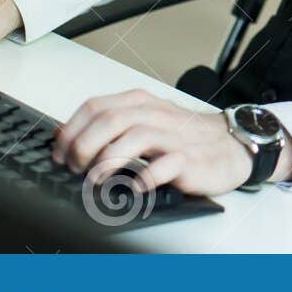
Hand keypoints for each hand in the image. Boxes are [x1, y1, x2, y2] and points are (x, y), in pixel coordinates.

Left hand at [53, 89, 288, 196]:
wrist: (232, 145)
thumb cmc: (185, 137)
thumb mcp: (145, 122)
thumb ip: (109, 125)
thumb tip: (63, 134)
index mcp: (140, 103)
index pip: (95, 106)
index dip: (71, 131)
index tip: (59, 154)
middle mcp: (155, 115)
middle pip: (111, 120)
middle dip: (84, 146)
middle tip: (75, 168)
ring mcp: (174, 136)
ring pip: (136, 137)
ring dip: (108, 159)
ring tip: (96, 180)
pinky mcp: (190, 159)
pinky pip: (167, 164)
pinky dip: (147, 176)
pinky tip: (134, 188)